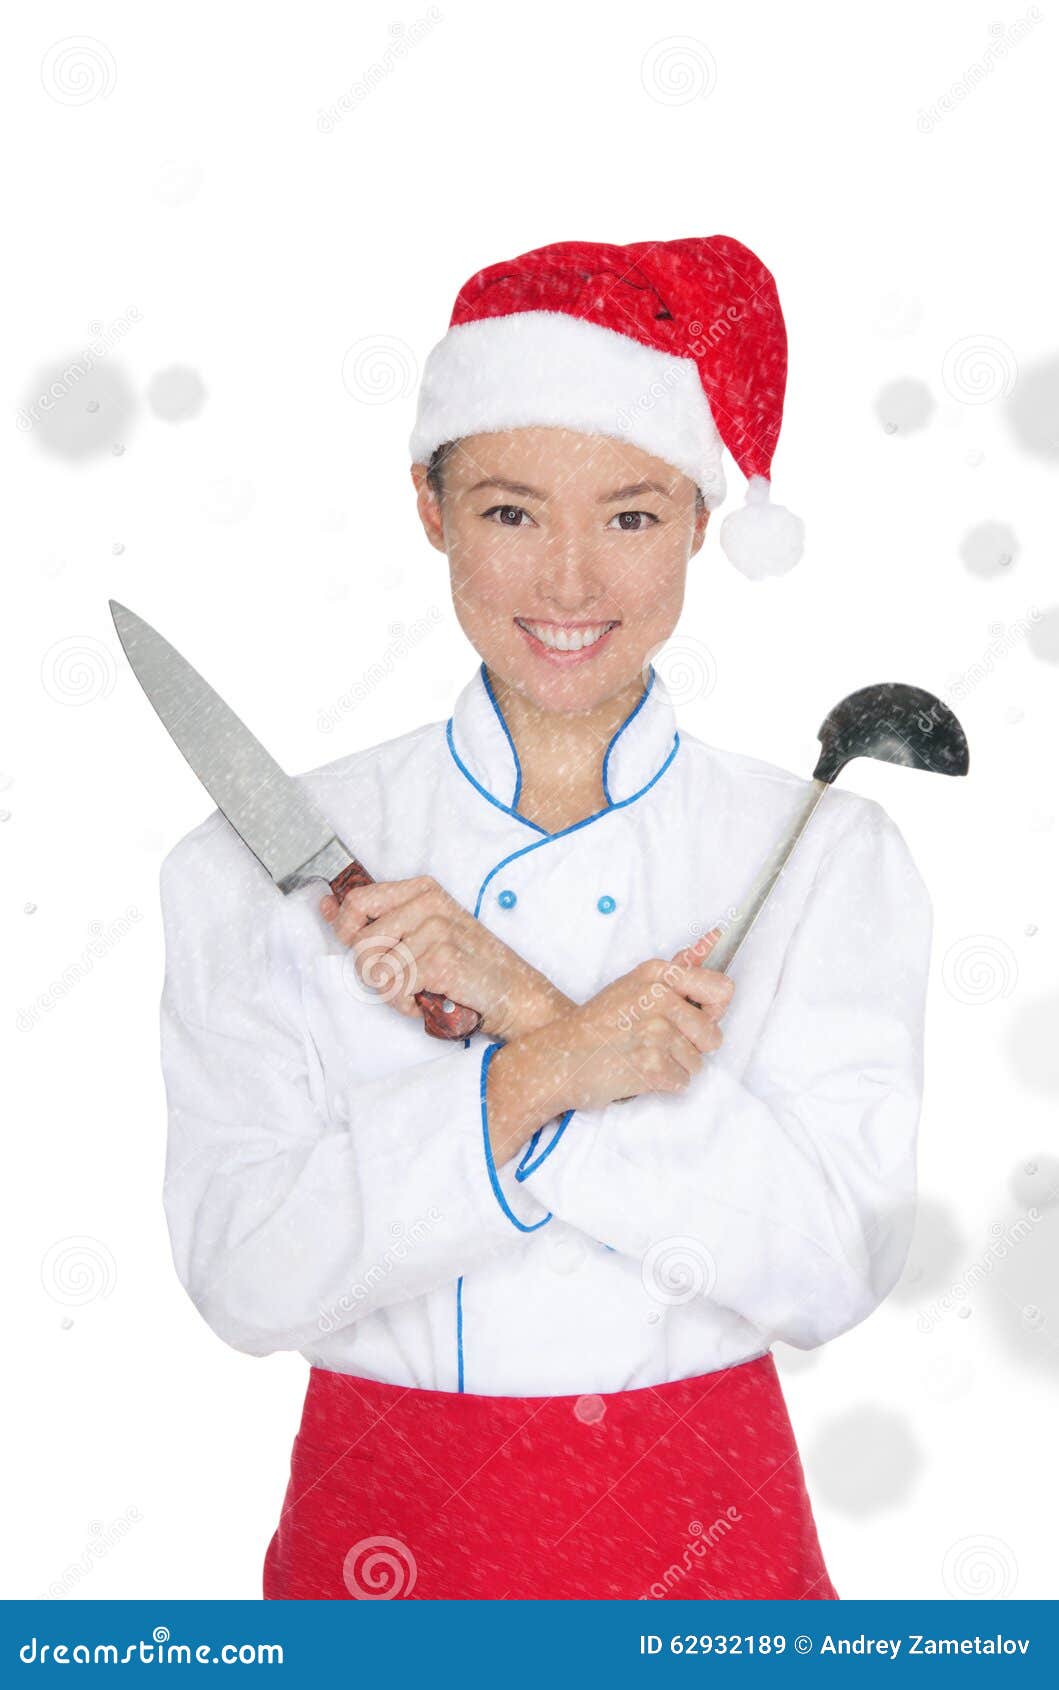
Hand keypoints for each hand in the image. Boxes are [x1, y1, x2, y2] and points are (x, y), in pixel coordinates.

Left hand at [319, 874, 573, 1040]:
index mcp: (422, 889)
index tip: (364, 950)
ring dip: (392, 993)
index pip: (357, 900)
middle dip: (374, 973)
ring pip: (374, 970)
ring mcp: (436, 929)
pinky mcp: (441, 959)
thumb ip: (375, 918)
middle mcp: (429, 903)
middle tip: (404, 980)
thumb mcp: (422, 930)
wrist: (515, 994)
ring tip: (419, 989)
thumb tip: (325, 904)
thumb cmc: (469, 965)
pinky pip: (394, 988)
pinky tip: (429, 999)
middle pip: (360, 942)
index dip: (346, 931)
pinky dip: (407, 1004)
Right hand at [527, 928, 735, 1115]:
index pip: (722, 990)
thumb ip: (679, 966)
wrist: (561, 1056)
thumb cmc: (600, 1023)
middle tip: (658, 1042)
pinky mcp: (651, 1065)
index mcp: (659, 974)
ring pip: (697, 1063)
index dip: (712, 1011)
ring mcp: (655, 1032)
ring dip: (674, 1067)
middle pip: (713, 1035)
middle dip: (692, 1047)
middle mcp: (659, 998)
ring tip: (643, 1055)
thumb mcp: (636, 983)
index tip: (695, 1018)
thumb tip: (714, 937)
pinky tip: (639, 1071)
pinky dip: (663, 1084)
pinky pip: (682, 1082)